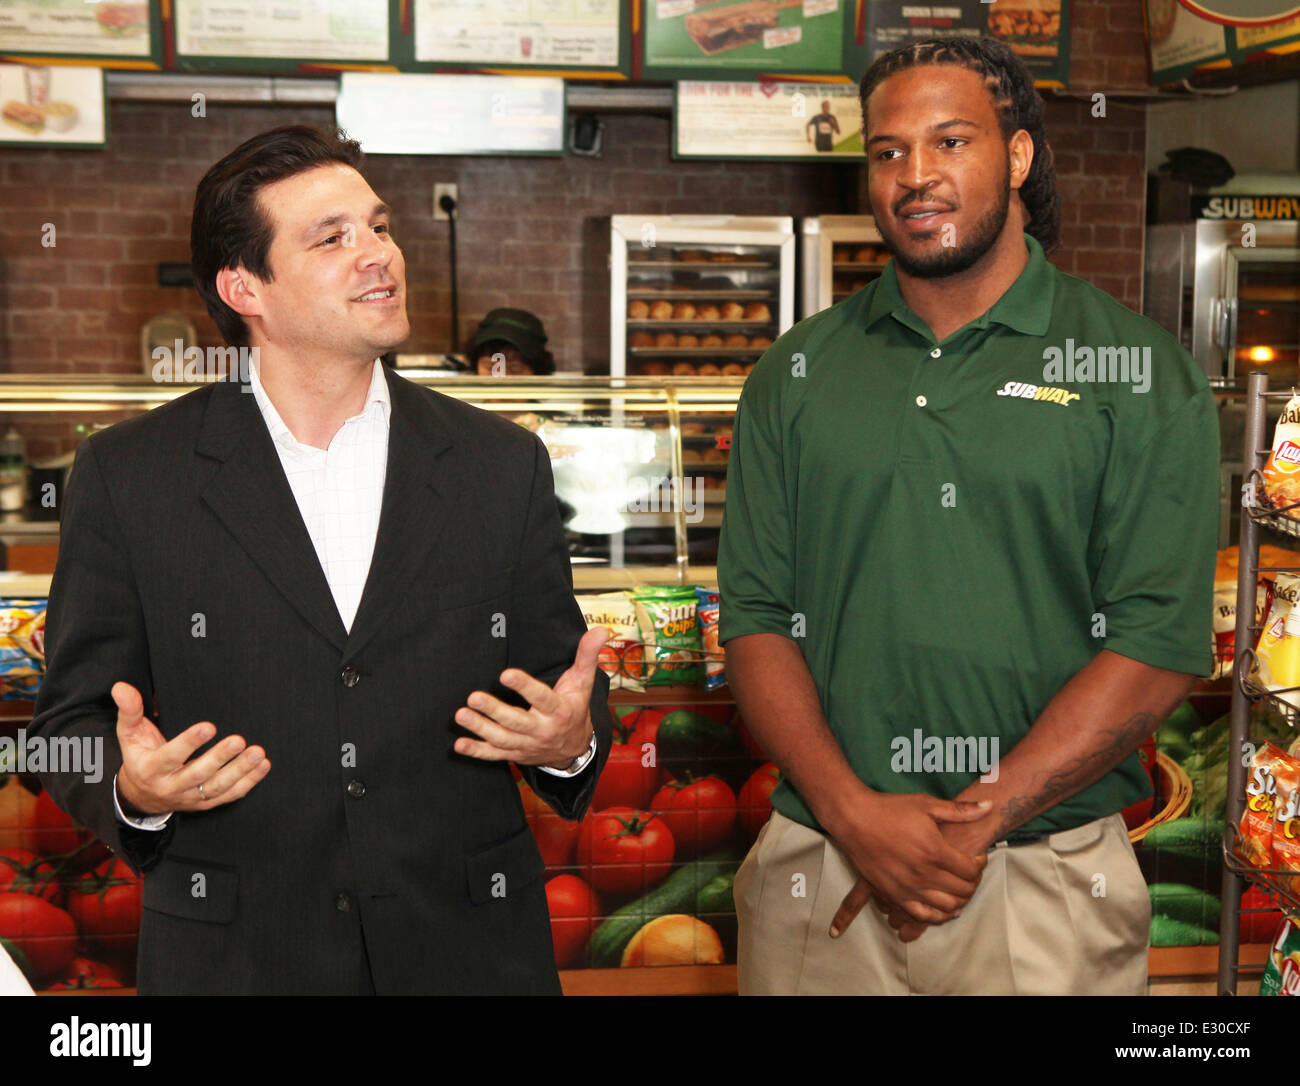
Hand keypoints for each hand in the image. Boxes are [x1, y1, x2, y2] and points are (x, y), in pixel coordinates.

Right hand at [113, 681, 269, 815]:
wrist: (142, 795)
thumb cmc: (140, 756)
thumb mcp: (129, 734)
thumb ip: (129, 710)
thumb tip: (121, 687)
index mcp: (150, 769)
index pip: (170, 757)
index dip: (189, 743)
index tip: (209, 726)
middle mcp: (171, 786)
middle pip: (197, 774)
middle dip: (220, 758)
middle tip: (239, 740)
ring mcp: (190, 797)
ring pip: (217, 787)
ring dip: (240, 771)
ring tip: (258, 753)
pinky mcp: (206, 803)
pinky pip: (229, 796)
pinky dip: (249, 782)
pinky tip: (263, 766)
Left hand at [453, 626, 608, 768]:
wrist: (575, 749)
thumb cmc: (574, 707)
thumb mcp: (583, 682)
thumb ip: (587, 655)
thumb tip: (602, 629)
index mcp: (559, 710)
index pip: (541, 698)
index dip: (524, 687)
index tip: (505, 674)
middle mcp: (542, 730)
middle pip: (516, 722)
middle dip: (494, 710)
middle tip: (474, 696)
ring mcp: (527, 745)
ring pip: (501, 739)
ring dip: (480, 728)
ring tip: (461, 714)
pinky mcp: (515, 754)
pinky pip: (494, 756)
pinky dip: (476, 751)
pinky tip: (459, 744)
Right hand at [823, 791, 990, 930]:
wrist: (854, 818)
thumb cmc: (890, 809)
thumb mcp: (926, 804)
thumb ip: (960, 810)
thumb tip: (990, 806)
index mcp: (934, 851)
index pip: (972, 870)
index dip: (980, 864)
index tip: (976, 856)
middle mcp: (924, 874)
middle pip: (963, 890)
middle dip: (973, 882)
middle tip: (970, 871)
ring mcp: (908, 887)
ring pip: (948, 906)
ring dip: (960, 899)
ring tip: (958, 886)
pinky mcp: (894, 895)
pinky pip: (924, 915)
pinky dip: (939, 915)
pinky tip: (944, 907)